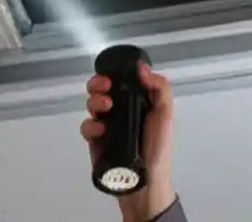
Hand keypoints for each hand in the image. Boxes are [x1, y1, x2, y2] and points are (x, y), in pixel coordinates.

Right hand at [81, 62, 176, 221]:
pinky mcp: (96, 142)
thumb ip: (159, 89)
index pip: (122, 81)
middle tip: (104, 87)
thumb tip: (142, 68)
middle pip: (102, 89)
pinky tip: (100, 130)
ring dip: (94, 101)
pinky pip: (86, 127)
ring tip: (105, 107)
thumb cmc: (158, 148)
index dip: (115, 73)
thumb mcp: (165, 116)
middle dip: (98, 84)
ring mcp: (107, 126)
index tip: (114, 73)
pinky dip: (90, 125)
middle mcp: (121, 111)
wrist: (145, 184)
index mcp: (138, 102)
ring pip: (92, 105)